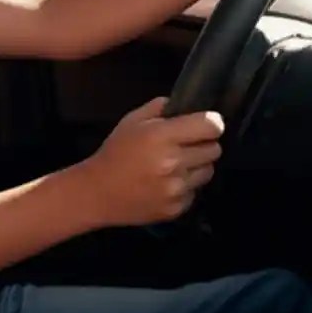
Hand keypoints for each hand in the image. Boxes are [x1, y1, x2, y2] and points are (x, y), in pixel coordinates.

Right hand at [75, 97, 223, 227]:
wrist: (97, 193)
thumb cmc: (115, 153)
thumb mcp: (131, 121)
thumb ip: (159, 107)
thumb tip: (184, 103)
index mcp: (162, 136)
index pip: (210, 126)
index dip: (211, 122)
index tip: (205, 123)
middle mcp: (173, 162)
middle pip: (214, 149)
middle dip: (204, 144)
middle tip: (187, 145)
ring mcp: (176, 188)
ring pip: (208, 171)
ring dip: (197, 166)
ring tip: (177, 165)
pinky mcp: (176, 208)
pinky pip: (195, 192)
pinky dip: (186, 187)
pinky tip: (166, 184)